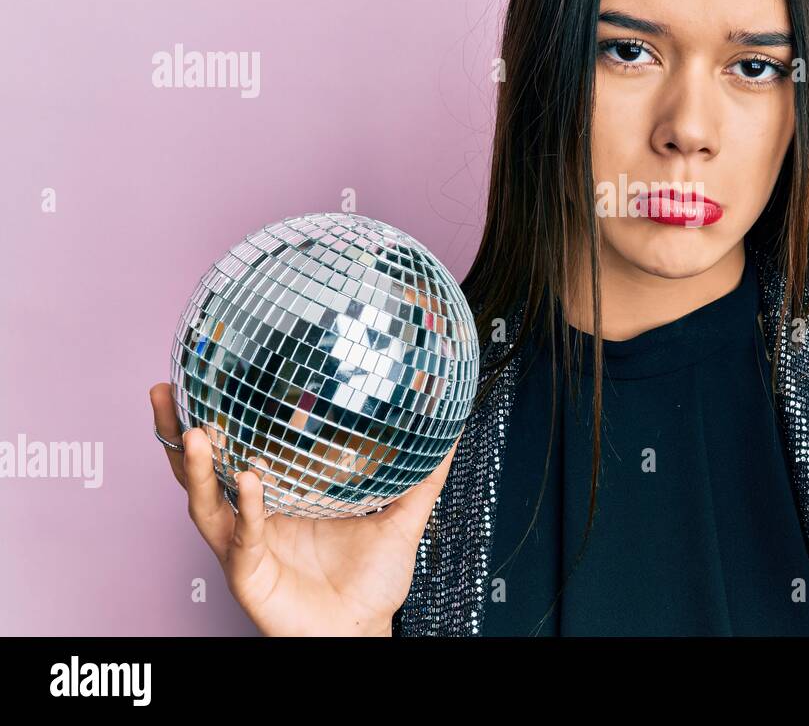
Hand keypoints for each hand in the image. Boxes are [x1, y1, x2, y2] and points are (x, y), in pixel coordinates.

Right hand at [150, 382, 460, 635]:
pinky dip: (245, 508)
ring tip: (193, 431)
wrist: (364, 631)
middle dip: (178, 432)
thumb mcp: (402, 519)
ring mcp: (245, 543)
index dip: (219, 414)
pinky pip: (242, 536)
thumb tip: (448, 435)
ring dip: (196, 467)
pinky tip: (250, 480)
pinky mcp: (249, 573)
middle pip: (203, 468)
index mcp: (279, 496)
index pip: (240, 446)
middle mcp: (254, 515)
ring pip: (206, 500)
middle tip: (165, 392)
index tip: (209, 372)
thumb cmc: (373, 582)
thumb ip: (423, 478)